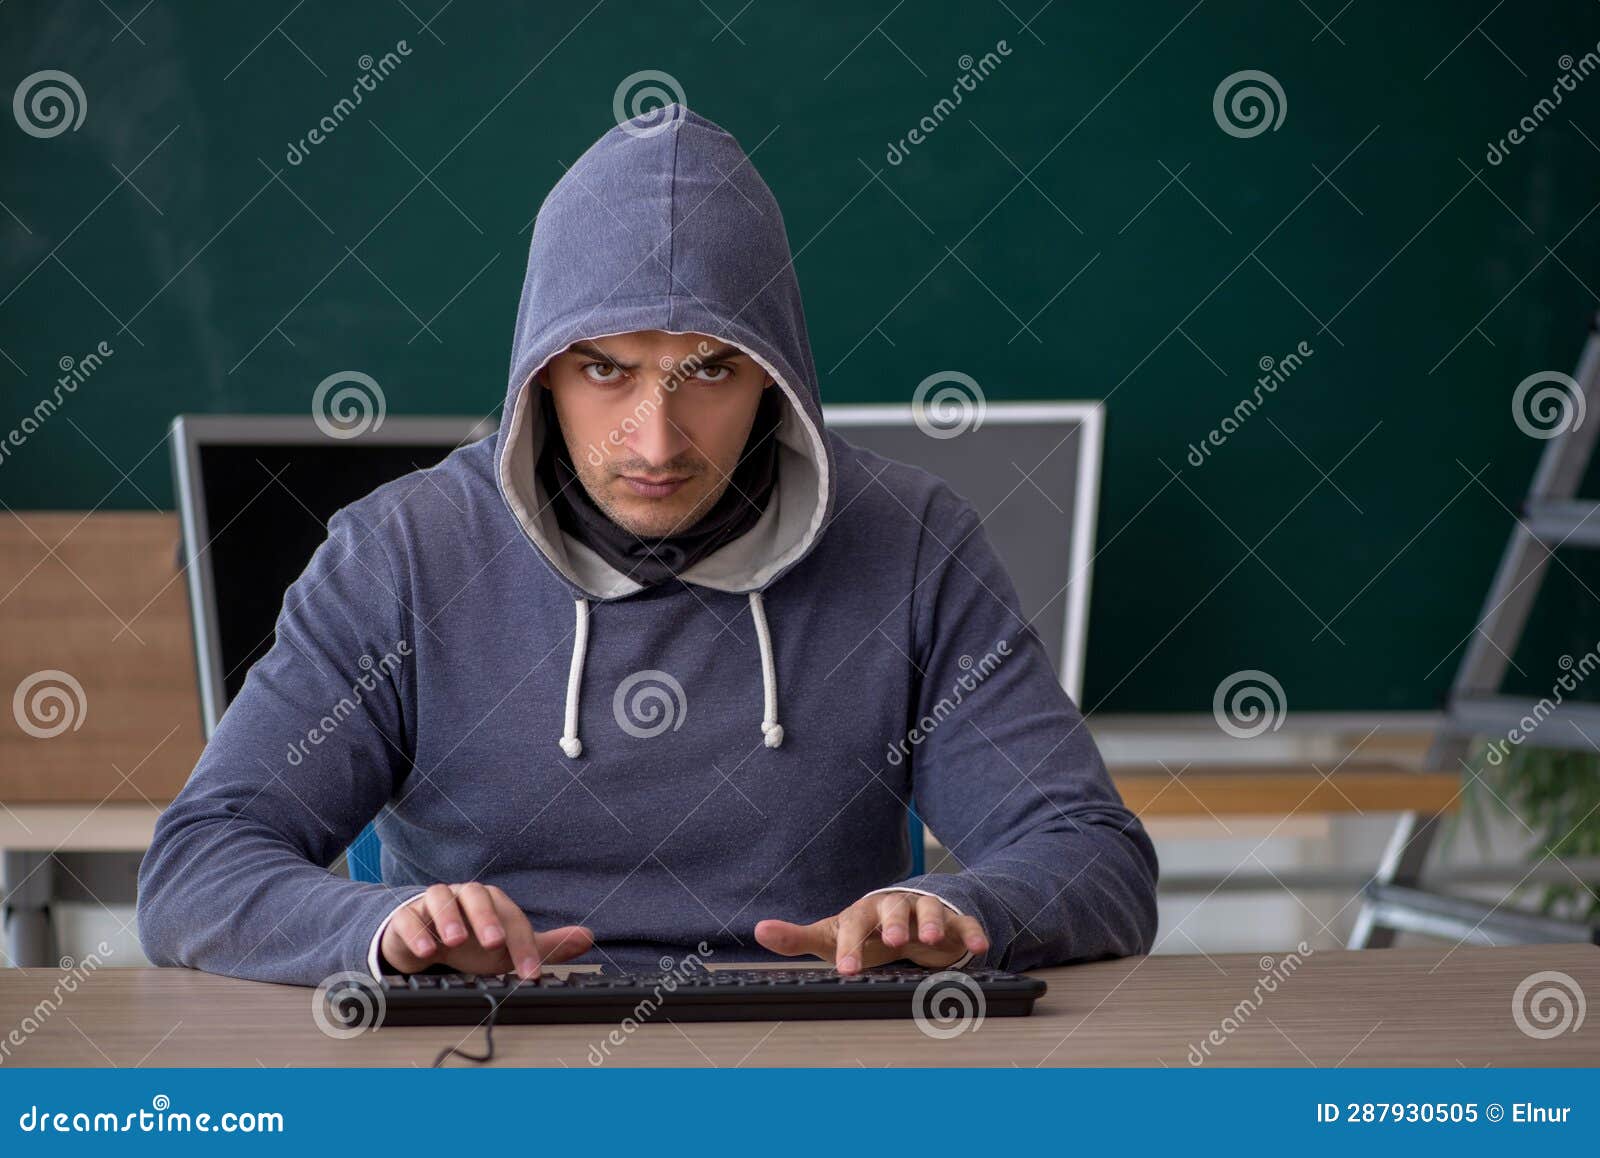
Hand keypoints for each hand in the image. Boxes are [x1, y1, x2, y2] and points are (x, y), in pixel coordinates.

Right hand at [379, 882, 592, 979]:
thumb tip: (588, 937)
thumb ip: (543, 946)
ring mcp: (433, 904)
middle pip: (476, 895)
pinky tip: (426, 950)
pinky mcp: (406, 917)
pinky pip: (408, 918)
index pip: (512, 918)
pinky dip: (416, 931)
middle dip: (486, 918)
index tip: (530, 973)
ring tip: (456, 942)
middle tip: (494, 943)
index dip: (523, 945)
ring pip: (440, 898)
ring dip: (449, 919)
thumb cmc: (470, 940)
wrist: (422, 940)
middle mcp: (463, 897)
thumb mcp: (506, 947)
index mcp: (491, 902)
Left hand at [754, 890, 987, 973]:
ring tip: (932, 938)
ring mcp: (925, 912)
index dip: (850, 946)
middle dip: (894, 922)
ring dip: (931, 922)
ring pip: (930, 909)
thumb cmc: (865, 932)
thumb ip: (797, 937)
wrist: (906, 919)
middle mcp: (895, 907)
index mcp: (864, 912)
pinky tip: (979, 947)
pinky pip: (964, 924)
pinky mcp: (953, 923)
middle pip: (894, 908)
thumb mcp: (832, 936)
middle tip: (893, 940)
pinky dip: (972, 932)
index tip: (846, 970)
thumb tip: (759, 930)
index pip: (854, 924)